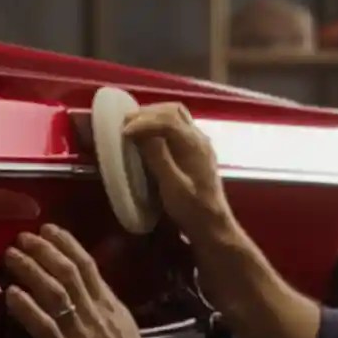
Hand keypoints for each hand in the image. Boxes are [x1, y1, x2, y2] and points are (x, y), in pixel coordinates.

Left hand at [2, 223, 172, 337]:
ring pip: (53, 291)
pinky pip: (43, 324)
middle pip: (67, 271)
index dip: (66, 244)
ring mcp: (79, 332)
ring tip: (11, 256)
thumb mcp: (123, 326)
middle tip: (22, 237)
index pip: (87, 265)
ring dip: (30, 270)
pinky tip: (11, 294)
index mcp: (109, 305)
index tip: (48, 229)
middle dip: (43, 251)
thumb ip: (103, 307)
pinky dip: (26, 306)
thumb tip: (87, 289)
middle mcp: (94, 312)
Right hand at [122, 103, 236, 245]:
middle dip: (147, 113)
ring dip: (154, 116)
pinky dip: (159, 125)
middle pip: (173, 111)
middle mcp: (199, 139)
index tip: (124, 132)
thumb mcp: (171, 186)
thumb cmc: (192, 210)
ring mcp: (200, 144)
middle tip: (125, 123)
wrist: (213, 226)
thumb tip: (139, 132)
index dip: (143, 122)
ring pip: (177, 116)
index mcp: (195, 145)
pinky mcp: (196, 152)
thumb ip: (157, 157)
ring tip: (134, 126)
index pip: (167, 120)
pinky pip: (177, 127)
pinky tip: (148, 137)